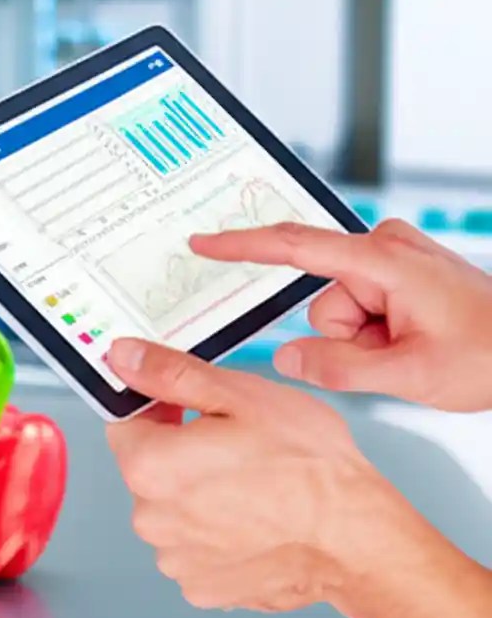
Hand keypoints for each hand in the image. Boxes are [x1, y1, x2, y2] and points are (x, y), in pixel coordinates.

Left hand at [105, 338, 394, 612]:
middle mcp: (150, 518)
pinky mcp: (201, 587)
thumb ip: (170, 374)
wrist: (356, 539)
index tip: (189, 408)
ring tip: (252, 488)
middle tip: (236, 447)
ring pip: (172, 510)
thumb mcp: (239, 396)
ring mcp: (174, 558)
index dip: (158, 408)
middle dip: (181, 453)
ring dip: (198, 496)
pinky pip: (195, 548)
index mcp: (149, 466)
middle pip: (148, 468)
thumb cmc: (308, 468)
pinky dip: (216, 535)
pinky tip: (254, 522)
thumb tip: (125, 357)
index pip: (124, 422)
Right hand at [190, 219, 491, 411]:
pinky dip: (376, 332)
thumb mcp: (410, 375)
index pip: (297, 248)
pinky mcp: (399, 271)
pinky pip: (359, 307)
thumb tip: (285, 358)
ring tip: (411, 349)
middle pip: (323, 302)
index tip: (204, 243)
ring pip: (339, 311)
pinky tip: (412, 339)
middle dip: (347, 337)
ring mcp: (394, 258)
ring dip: (365, 340)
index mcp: (386, 261)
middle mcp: (387, 248)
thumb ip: (339, 369)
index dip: (243, 246)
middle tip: (397, 354)